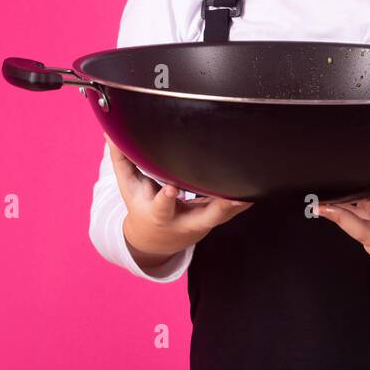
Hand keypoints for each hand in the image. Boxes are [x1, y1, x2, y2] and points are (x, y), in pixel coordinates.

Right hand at [107, 137, 252, 263]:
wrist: (156, 239)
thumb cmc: (143, 204)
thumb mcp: (129, 187)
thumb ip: (122, 159)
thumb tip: (109, 130)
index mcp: (158, 213)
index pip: (162, 206)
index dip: (166, 198)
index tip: (171, 188)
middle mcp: (184, 221)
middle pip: (204, 215)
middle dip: (219, 207)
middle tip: (233, 197)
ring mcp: (204, 221)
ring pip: (225, 213)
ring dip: (239, 203)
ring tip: (254, 189)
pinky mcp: (217, 217)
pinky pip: (234, 208)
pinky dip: (245, 198)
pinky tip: (260, 185)